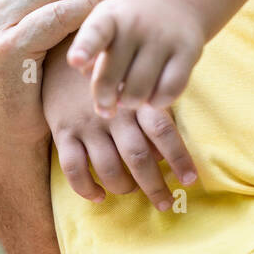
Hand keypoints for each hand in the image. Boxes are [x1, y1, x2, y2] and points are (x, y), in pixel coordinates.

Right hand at [42, 44, 197, 210]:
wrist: (64, 50)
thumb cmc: (111, 72)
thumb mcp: (135, 83)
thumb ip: (151, 113)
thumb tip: (166, 155)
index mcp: (135, 99)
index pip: (163, 132)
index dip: (179, 158)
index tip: (190, 180)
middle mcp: (112, 113)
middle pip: (138, 157)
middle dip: (154, 186)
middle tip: (166, 202)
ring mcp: (86, 124)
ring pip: (108, 168)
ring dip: (123, 188)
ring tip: (132, 192)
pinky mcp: (62, 131)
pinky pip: (74, 169)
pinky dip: (87, 188)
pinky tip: (99, 195)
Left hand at [66, 0, 205, 117]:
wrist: (175, 6)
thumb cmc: (127, 29)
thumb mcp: (104, 30)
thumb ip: (92, 59)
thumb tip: (103, 100)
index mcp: (109, 17)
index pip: (95, 33)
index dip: (85, 48)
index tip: (76, 61)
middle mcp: (136, 23)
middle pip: (111, 79)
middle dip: (104, 100)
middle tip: (106, 104)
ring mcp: (164, 36)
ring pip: (139, 92)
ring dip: (130, 103)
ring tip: (129, 96)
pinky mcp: (189, 50)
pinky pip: (169, 92)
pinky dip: (157, 103)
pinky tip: (152, 96)